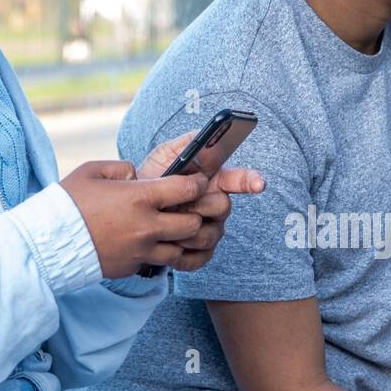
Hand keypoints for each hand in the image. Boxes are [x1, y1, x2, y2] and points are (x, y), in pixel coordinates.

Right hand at [60, 160, 210, 278]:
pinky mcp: (133, 268)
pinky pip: (162, 263)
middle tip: (194, 208)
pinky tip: (166, 246)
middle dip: (199, 214)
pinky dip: (167, 254)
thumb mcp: (93, 171)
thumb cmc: (68, 203)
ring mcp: (141, 251)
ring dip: (188, 240)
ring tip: (186, 231)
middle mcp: (146, 226)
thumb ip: (122, 168)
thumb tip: (138, 175)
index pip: (187, 190)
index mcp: (139, 197)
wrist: (48, 242)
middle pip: (194, 224)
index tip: (197, 182)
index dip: (198, 184)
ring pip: (184, 250)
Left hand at [136, 131, 264, 272]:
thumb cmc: (152, 179)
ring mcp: (211, 229)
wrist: (132, 208)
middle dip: (197, 204)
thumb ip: (189, 143)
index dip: (250, 180)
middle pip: (223, 206)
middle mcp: (217, 205)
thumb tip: (211, 134)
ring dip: (185, 229)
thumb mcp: (166, 154)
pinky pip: (202, 257)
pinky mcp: (200, 252)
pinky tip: (169, 243)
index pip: (239, 180)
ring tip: (165, 222)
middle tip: (174, 202)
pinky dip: (183, 252)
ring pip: (211, 233)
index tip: (259, 183)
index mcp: (213, 180)